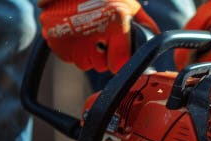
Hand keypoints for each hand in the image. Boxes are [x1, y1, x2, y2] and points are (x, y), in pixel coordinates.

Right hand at [39, 0, 158, 72]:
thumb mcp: (129, 4)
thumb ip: (144, 23)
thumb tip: (156, 38)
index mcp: (117, 23)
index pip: (119, 64)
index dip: (120, 59)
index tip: (118, 52)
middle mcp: (95, 31)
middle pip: (101, 66)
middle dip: (103, 55)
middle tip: (100, 36)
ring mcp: (72, 36)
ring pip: (84, 63)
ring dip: (86, 53)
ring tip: (87, 32)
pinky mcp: (54, 37)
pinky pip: (67, 56)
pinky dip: (70, 48)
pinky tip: (74, 32)